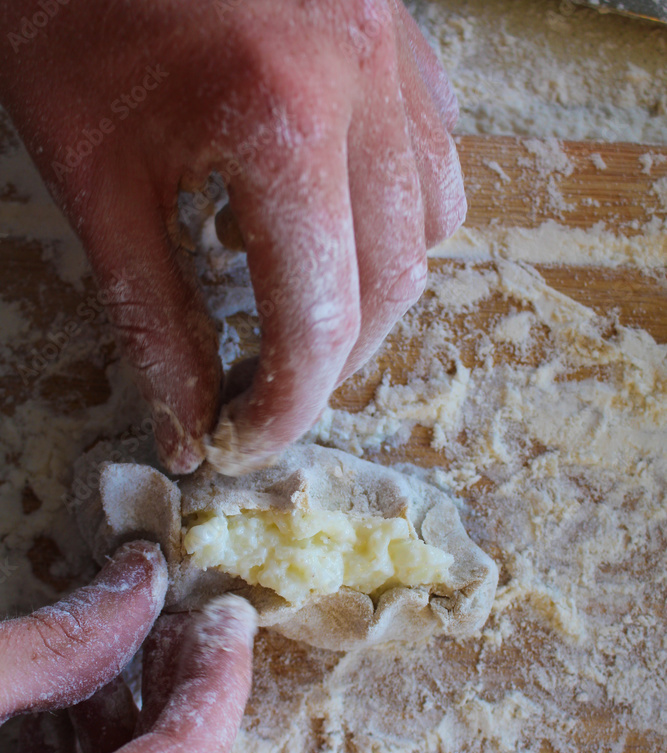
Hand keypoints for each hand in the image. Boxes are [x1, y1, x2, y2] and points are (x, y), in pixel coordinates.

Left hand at [0, 0, 464, 474]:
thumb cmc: (69, 7)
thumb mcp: (93, 177)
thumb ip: (151, 314)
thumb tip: (186, 422)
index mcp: (277, 117)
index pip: (318, 317)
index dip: (285, 404)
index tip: (244, 440)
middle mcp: (362, 85)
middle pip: (390, 286)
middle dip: (329, 365)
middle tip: (264, 395)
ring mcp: (392, 55)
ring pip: (429, 229)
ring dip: (372, 300)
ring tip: (300, 320)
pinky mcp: (397, 39)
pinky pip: (434, 162)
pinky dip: (396, 224)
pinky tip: (336, 230)